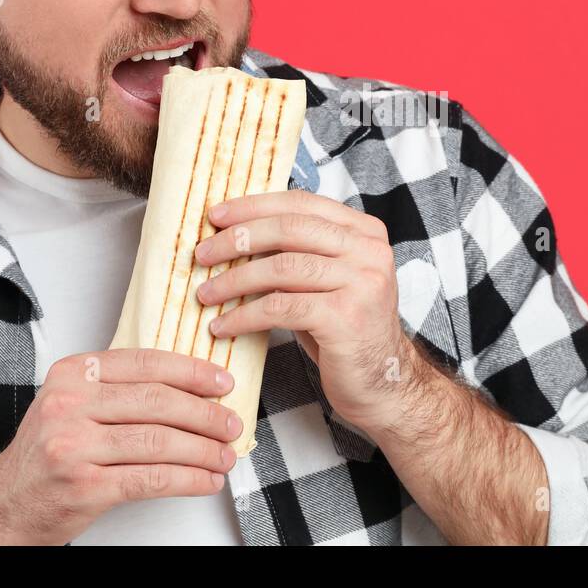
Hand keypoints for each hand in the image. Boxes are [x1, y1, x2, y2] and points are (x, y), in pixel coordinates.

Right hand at [0, 349, 242, 544]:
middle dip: (206, 414)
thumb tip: (189, 388)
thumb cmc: (46, 456)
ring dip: (203, 450)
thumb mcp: (70, 406)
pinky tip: (205, 480)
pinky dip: (188, 479)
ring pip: (160, 441)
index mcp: (70, 376)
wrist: (3, 509)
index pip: (144, 364)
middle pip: (158, 402)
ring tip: (225, 455)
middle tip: (232, 423)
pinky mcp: (85, 486)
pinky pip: (152, 479)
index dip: (191, 372)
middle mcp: (68, 406)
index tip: (222, 382)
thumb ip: (117, 390)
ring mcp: (74, 446)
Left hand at [194, 190, 419, 437]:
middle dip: (238, 239)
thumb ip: (300, 251)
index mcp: (365, 231)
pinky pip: (280, 308)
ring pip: (281, 267)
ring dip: (234, 280)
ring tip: (206, 293)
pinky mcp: (345, 318)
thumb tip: (236, 231)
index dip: (253, 206)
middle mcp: (369, 250)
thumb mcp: (328, 280)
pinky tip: (222, 325)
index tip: (215, 216)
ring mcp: (361, 282)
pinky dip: (244, 316)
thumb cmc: (345, 331)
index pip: (301, 203)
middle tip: (202, 254)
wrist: (384, 383)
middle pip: (289, 229)